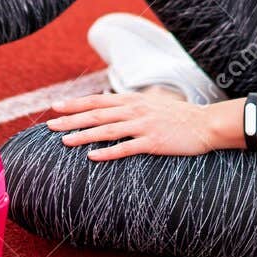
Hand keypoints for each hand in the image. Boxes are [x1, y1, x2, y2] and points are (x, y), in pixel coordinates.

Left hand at [46, 90, 220, 160]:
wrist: (206, 124)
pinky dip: (107, 152)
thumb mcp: (154, 103)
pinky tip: (92, 156)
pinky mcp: (153, 142)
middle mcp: (135, 110)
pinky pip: (126, 147)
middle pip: (96, 114)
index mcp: (134, 100)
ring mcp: (144, 125)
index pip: (98, 101)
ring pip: (106, 130)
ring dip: (83, 135)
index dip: (75, 104)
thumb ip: (134, 105)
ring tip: (64, 141)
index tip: (56, 106)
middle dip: (71, 119)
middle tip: (50, 124)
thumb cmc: (180, 117)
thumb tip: (115, 106)